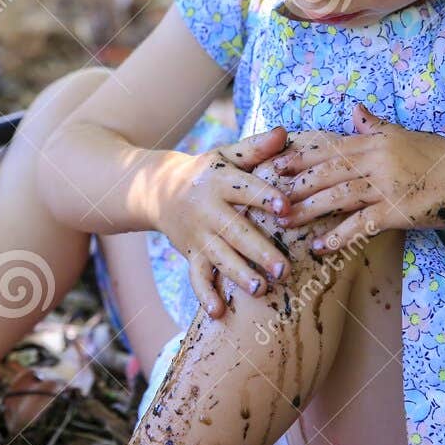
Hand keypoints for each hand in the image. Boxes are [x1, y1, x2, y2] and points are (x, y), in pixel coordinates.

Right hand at [153, 126, 293, 316]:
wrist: (158, 189)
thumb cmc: (207, 171)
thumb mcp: (227, 154)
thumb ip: (256, 147)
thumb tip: (284, 132)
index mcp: (220, 182)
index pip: (245, 189)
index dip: (264, 197)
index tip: (285, 207)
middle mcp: (208, 209)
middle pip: (235, 231)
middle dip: (259, 250)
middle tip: (283, 268)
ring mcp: (198, 235)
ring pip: (219, 257)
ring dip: (238, 275)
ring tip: (260, 290)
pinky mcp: (190, 254)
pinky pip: (196, 277)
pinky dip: (205, 295)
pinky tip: (218, 313)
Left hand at [273, 104, 444, 250]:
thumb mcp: (408, 136)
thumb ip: (377, 126)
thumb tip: (355, 110)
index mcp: (378, 141)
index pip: (330, 147)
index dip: (300, 156)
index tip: (273, 163)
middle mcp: (378, 159)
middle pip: (326, 170)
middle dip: (294, 182)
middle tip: (266, 194)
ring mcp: (387, 185)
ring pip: (337, 196)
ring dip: (308, 210)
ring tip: (284, 221)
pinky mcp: (398, 210)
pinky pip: (361, 225)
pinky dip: (339, 236)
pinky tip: (320, 247)